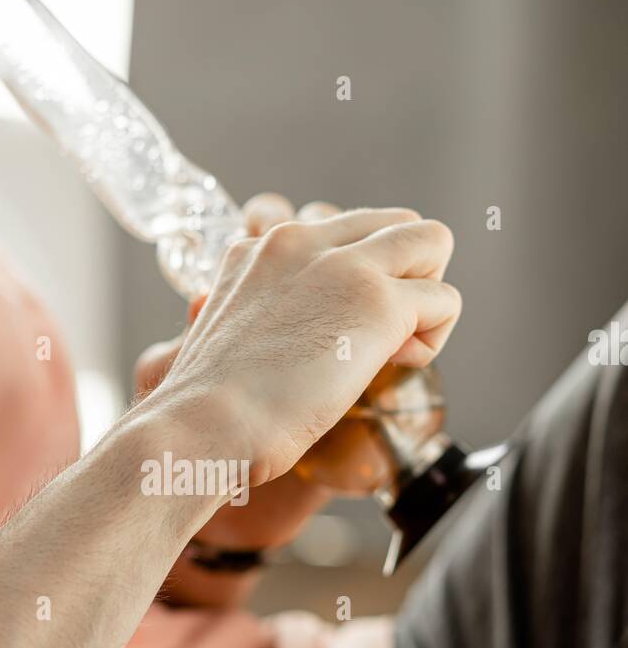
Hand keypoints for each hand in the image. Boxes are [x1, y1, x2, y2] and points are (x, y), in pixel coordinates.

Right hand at [135, 193, 459, 547]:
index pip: (338, 227)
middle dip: (405, 274)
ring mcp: (344, 265)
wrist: (202, 425)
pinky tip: (396, 366)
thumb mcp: (224, 337)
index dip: (357, 273)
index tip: (339, 326)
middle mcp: (301, 240)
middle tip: (382, 334)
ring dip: (426, 297)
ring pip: (431, 241)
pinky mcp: (377, 301)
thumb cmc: (206, 408)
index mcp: (260, 248)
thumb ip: (260, 315)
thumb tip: (287, 335)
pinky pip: (444, 299)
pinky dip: (432, 338)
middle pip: (393, 222)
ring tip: (396, 348)